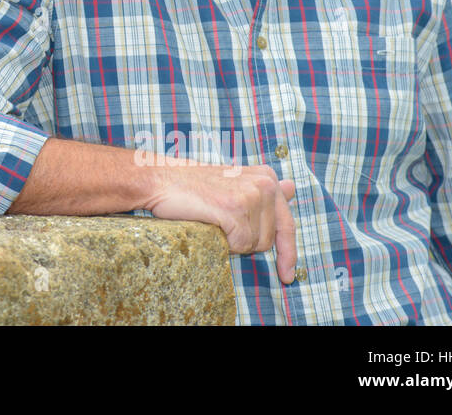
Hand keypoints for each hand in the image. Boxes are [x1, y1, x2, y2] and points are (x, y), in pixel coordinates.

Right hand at [143, 158, 297, 284]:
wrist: (160, 179)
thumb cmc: (193, 185)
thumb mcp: (234, 182)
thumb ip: (264, 190)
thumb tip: (291, 187)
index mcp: (266, 177)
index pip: (287, 224)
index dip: (288, 253)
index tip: (287, 275)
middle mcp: (264, 184)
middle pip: (269, 239)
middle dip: (247, 243)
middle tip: (222, 225)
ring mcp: (251, 196)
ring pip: (255, 244)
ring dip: (234, 242)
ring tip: (214, 220)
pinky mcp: (236, 209)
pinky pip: (241, 245)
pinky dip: (225, 244)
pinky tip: (211, 225)